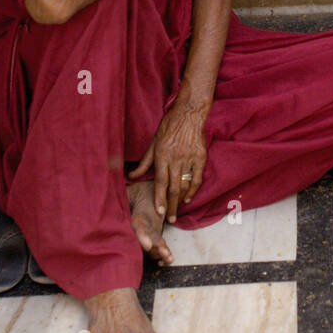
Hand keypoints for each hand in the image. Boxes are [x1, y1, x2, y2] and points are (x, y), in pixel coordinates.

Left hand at [130, 81, 208, 222]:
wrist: (189, 114)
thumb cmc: (168, 127)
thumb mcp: (153, 143)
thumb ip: (144, 162)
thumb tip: (131, 176)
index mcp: (162, 155)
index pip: (160, 181)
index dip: (159, 198)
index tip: (159, 212)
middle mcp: (176, 158)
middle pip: (173, 187)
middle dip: (170, 206)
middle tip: (169, 219)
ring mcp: (189, 158)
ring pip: (185, 185)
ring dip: (180, 200)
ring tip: (176, 211)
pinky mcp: (200, 157)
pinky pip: (197, 177)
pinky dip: (193, 189)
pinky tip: (188, 198)